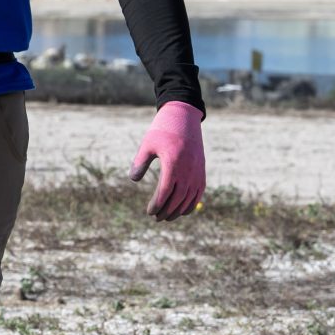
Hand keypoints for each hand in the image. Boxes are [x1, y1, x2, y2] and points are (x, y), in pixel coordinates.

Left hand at [129, 101, 204, 219]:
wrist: (184, 116)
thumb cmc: (162, 130)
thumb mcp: (147, 144)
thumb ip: (139, 162)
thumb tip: (133, 180)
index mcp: (173, 163)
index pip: (165, 192)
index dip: (157, 204)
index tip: (149, 211)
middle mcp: (188, 169)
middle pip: (178, 198)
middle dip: (167, 211)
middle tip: (156, 218)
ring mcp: (197, 170)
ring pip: (190, 197)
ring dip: (179, 210)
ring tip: (167, 217)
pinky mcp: (201, 170)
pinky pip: (199, 191)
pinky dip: (192, 203)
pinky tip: (183, 210)